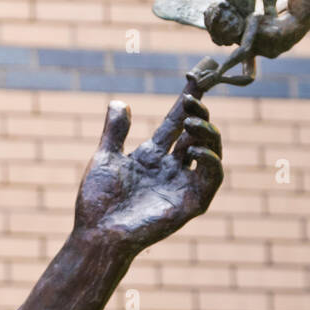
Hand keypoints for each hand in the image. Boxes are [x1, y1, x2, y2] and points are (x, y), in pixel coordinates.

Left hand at [70, 91, 222, 255]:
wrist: (98, 232)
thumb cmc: (97, 201)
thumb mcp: (105, 157)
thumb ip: (115, 131)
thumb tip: (119, 103)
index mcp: (151, 156)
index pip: (176, 122)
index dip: (187, 100)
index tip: (196, 77)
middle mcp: (170, 168)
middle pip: (197, 133)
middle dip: (199, 114)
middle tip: (191, 101)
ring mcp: (181, 185)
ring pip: (210, 152)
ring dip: (207, 134)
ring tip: (192, 123)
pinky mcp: (190, 204)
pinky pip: (212, 179)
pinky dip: (209, 161)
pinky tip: (193, 151)